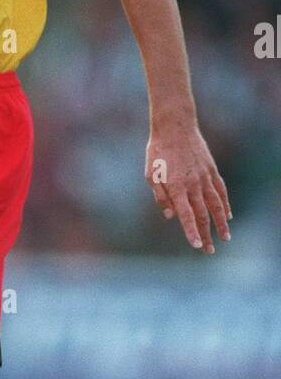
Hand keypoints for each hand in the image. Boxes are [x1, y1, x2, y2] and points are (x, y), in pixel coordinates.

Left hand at [145, 125, 230, 253]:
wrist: (175, 127)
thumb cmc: (158, 151)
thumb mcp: (151, 174)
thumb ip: (161, 196)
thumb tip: (170, 215)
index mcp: (176, 187)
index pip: (186, 215)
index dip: (191, 232)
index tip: (196, 245)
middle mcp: (193, 184)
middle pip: (202, 215)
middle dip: (206, 235)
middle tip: (209, 251)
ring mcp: (204, 177)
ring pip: (216, 205)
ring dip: (221, 223)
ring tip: (225, 237)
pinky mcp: (211, 170)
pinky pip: (221, 191)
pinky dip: (225, 204)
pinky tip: (228, 215)